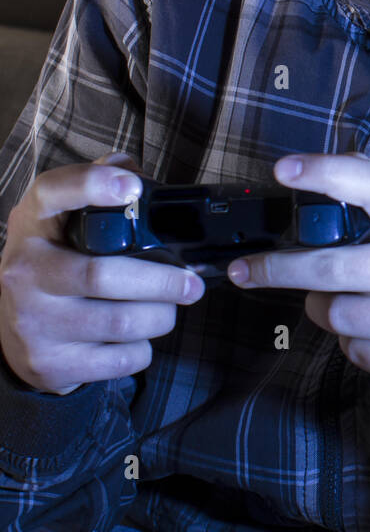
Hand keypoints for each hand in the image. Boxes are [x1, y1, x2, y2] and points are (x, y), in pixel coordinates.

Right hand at [0, 152, 204, 394]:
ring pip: (120, 322)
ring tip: (169, 308)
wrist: (15, 333)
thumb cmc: (55, 264)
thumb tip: (133, 169)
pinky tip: (140, 337)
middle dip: (162, 281)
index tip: (132, 187)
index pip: (54, 192)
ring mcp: (34, 321)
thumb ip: (95, 189)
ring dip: (160, 316)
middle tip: (191, 284)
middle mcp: (25, 270)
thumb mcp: (61, 222)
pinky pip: (117, 358)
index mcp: (32, 224)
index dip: (94, 185)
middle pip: (103, 274)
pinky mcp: (50, 362)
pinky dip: (142, 349)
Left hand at [227, 151, 369, 389]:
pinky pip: (353, 349)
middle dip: (276, 268)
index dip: (322, 172)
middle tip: (247, 268)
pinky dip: (352, 338)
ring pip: (334, 314)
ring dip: (323, 306)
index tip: (282, 170)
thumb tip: (315, 172)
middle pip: (327, 269)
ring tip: (345, 297)